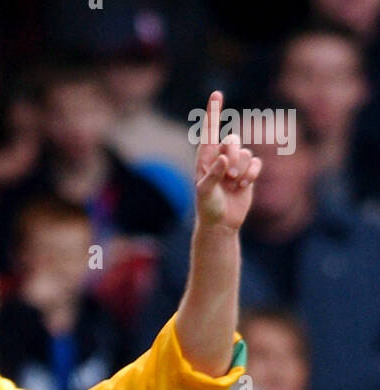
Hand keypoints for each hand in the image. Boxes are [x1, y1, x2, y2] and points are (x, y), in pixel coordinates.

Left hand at [194, 91, 261, 231]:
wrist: (221, 224)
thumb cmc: (207, 208)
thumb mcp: (205, 192)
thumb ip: (212, 174)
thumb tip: (222, 158)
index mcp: (205, 157)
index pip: (210, 130)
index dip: (214, 112)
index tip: (216, 94)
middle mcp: (220, 157)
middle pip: (233, 140)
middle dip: (234, 155)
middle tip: (229, 175)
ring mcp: (235, 164)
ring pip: (246, 153)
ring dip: (242, 169)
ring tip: (233, 184)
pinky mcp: (247, 173)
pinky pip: (256, 163)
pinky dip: (252, 174)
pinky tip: (244, 186)